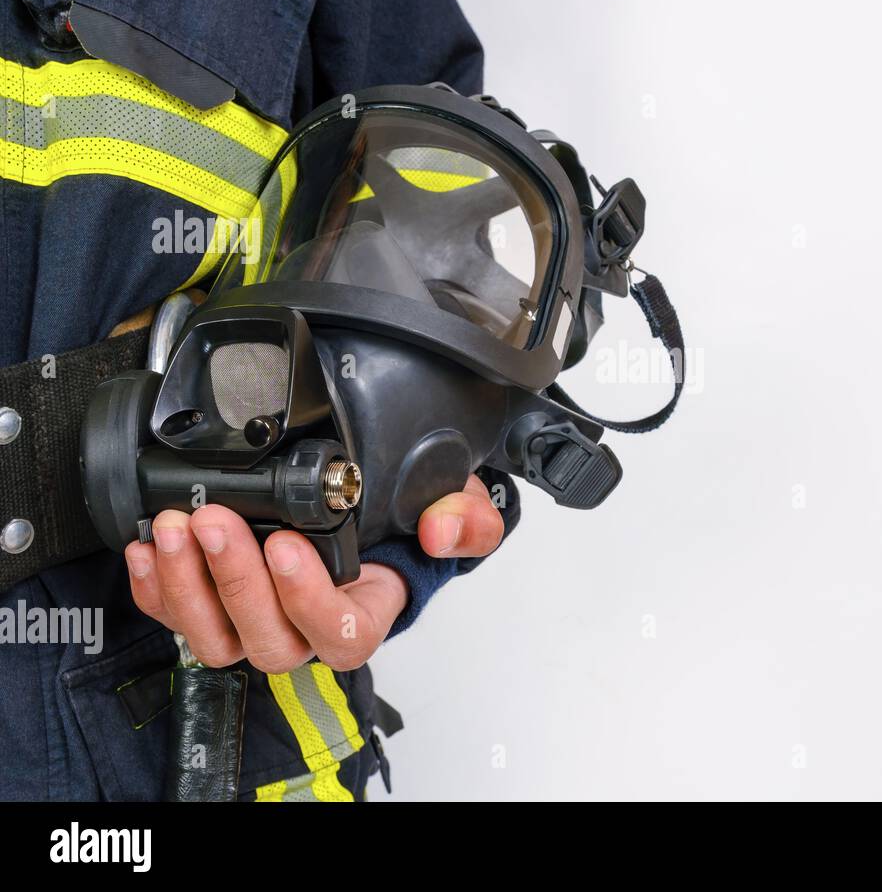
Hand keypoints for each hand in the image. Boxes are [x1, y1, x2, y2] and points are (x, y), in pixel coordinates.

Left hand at [123, 474, 504, 671]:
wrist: (370, 519)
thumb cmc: (408, 522)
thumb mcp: (460, 507)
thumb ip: (469, 518)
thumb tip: (443, 531)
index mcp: (366, 614)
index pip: (341, 633)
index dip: (307, 597)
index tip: (286, 545)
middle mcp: (306, 632)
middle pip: (267, 638)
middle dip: (234, 580)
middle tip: (217, 522)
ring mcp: (257, 625)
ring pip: (215, 638)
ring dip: (188, 585)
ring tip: (176, 527)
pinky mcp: (214, 610)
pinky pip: (176, 617)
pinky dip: (156, 586)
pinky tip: (150, 545)